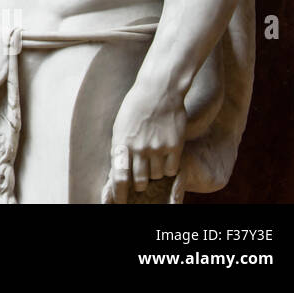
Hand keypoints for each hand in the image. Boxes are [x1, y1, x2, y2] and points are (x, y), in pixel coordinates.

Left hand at [108, 86, 185, 201]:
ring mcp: (157, 148)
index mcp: (122, 142)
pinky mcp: (175, 146)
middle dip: (139, 183)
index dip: (119, 192)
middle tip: (141, 182)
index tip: (119, 202)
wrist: (158, 91)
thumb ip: (120, 146)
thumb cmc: (136, 107)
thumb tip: (119, 167)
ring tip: (154, 158)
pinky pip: (172, 170)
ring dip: (155, 172)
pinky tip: (167, 158)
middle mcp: (139, 148)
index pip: (119, 175)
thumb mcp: (120, 125)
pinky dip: (169, 168)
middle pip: (139, 180)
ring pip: (156, 175)